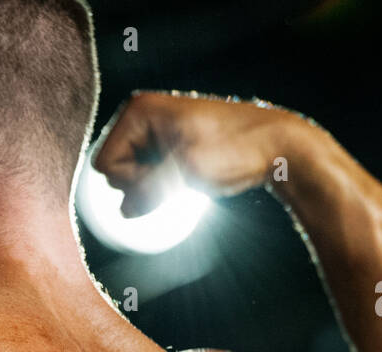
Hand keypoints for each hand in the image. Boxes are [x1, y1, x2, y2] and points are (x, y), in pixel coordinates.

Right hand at [90, 91, 303, 215]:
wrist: (276, 145)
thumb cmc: (236, 149)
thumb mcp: (186, 171)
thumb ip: (148, 191)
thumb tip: (124, 212)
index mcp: (139, 110)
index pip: (105, 165)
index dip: (133, 180)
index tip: (168, 173)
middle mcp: (142, 115)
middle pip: (114, 171)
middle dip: (142, 184)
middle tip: (181, 174)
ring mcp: (154, 129)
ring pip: (131, 176)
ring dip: (154, 187)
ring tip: (187, 175)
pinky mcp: (167, 143)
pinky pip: (147, 174)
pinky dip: (162, 184)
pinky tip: (187, 179)